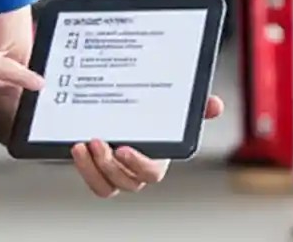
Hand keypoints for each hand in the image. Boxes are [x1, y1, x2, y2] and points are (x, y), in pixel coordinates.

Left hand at [71, 95, 223, 196]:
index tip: (123, 149)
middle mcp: (137, 171)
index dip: (137, 165)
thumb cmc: (157, 116)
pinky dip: (83, 167)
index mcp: (158, 159)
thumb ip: (197, 106)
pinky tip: (76, 148)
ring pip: (106, 185)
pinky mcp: (98, 167)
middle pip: (125, 182)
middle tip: (97, 142)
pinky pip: (92, 179)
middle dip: (108, 166)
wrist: (129, 112)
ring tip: (82, 145)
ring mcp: (116, 172)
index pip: (151, 172)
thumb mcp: (176, 108)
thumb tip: (216, 105)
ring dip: (92, 168)